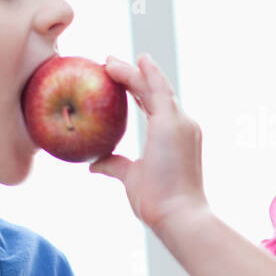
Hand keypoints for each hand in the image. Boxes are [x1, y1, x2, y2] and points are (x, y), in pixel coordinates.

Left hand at [90, 54, 207, 231]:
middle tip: (109, 63)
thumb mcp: (131, 178)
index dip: (137, 91)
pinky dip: (144, 74)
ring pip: (154, 87)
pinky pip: (156, 89)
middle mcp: (181, 125)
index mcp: (174, 137)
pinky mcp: (171, 122)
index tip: (118, 82)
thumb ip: (115, 165)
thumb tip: (93, 164)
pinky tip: (131, 62)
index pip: (153, 106)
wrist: (177, 214)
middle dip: (134, 76)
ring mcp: (179, 122)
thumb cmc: (158, 202)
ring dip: (132, 72)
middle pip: (155, 92)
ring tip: (109, 61)